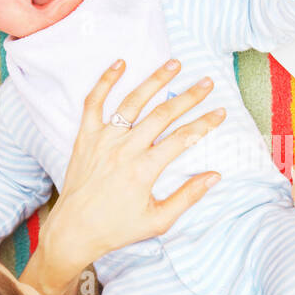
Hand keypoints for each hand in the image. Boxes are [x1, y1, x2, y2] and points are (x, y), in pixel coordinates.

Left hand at [40, 59, 226, 272]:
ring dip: (155, 80)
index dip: (205, 123)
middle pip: (163, 114)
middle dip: (188, 96)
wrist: (74, 231)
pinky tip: (121, 63)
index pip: (183, 139)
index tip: (221, 112)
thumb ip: (187, 197)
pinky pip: (94, 103)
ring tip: (174, 64)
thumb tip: (215, 176)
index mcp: (144, 170)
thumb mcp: (158, 220)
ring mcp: (103, 140)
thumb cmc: (117, 228)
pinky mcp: (85, 137)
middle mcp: (124, 149)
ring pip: (133, 102)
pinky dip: (105, 81)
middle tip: (207, 82)